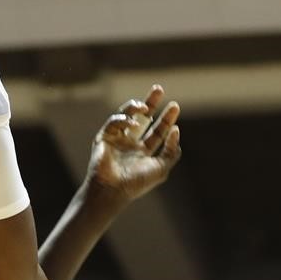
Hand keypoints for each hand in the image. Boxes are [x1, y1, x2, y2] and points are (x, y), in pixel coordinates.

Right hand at [88, 85, 181, 201]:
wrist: (112, 190)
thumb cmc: (137, 183)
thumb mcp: (162, 168)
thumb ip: (172, 151)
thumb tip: (176, 130)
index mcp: (145, 153)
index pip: (158, 131)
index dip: (167, 119)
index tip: (175, 106)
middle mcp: (131, 145)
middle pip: (143, 118)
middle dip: (150, 103)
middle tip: (158, 88)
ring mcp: (117, 140)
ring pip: (127, 116)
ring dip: (136, 107)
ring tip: (145, 106)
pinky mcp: (104, 138)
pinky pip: (113, 122)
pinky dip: (123, 120)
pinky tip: (132, 123)